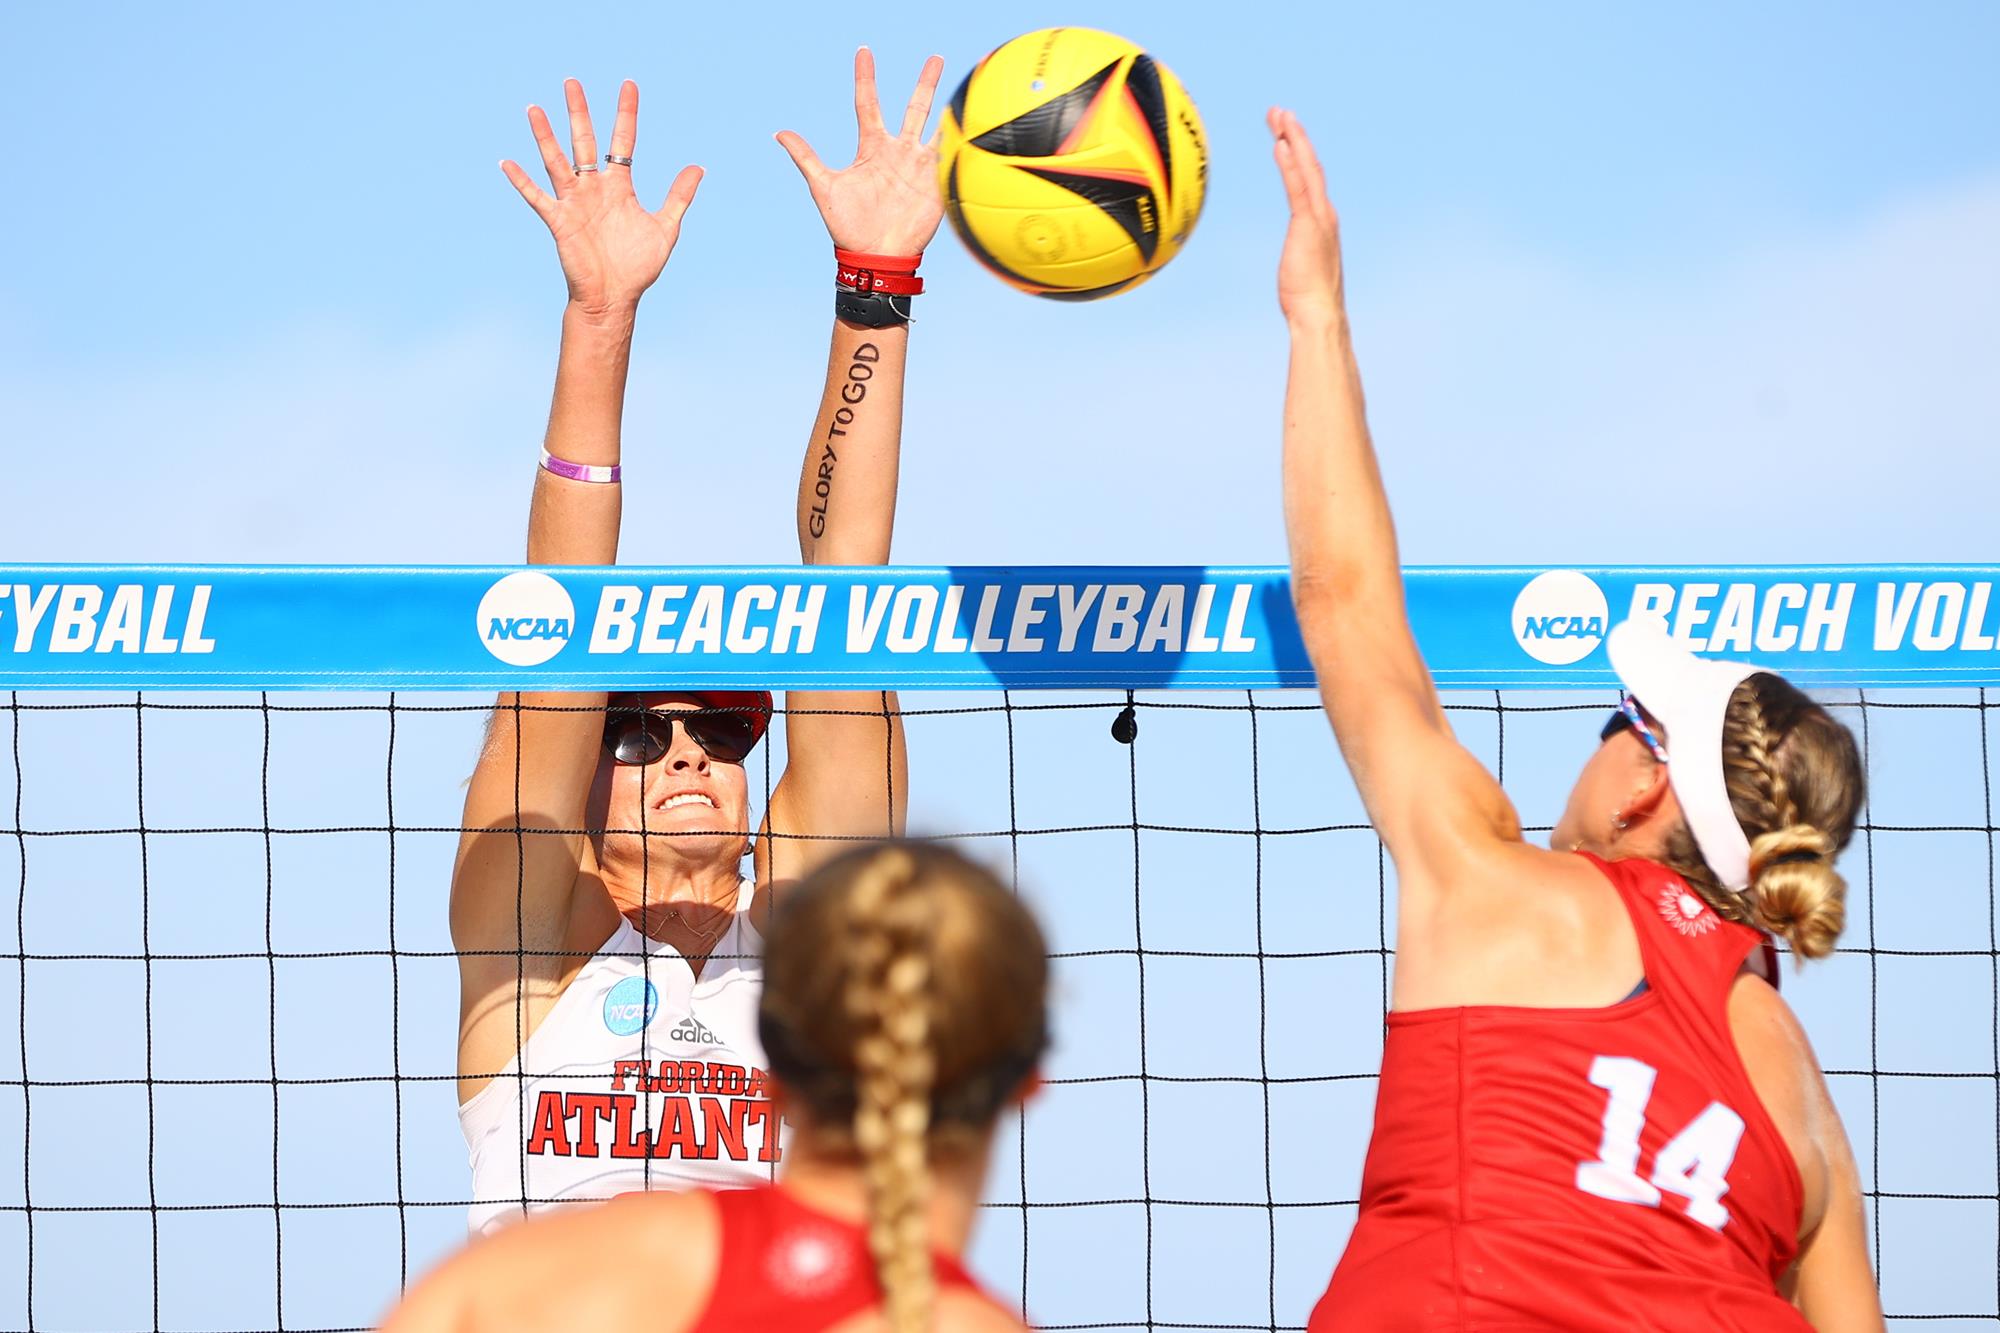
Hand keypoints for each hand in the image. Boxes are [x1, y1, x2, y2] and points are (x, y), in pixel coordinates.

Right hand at [501, 80, 702, 319]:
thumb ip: (679, 197)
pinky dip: (522, 181)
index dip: (626, 113)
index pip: (623, 141)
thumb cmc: (637, 267)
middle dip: (579, 112)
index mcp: (619, 187)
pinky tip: (506, 163)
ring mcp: (574, 202)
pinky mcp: (559, 221)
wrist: (614, 298)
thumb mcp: (665, 228)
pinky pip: (537, 198)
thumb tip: (699, 167)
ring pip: (557, 161)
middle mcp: (594, 188)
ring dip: (545, 136)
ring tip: (534, 108)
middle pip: (585, 141)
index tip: (629, 85)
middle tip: (572, 82)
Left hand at [776, 48, 945, 256]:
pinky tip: (970, 121)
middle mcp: (898, 151)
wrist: (876, 256)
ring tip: (963, 86)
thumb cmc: (848, 226)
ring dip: (949, 107)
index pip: (868, 104)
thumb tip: (779, 133)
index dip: (865, 78)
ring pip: (937, 127)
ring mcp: (920, 166)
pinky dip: (958, 139)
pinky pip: (949, 155)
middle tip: (936, 58)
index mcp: (872, 148)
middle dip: (926, 83)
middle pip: (915, 108)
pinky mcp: (936, 183)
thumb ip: (806, 157)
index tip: (864, 52)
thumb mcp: (824, 187)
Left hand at [1269, 108, 1345, 328]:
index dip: (1299, 154)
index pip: (1309, 180)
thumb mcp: (1300, 270)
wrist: (1319, 316)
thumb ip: (1297, 257)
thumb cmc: (1308, 302)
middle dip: (1295, 136)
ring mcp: (1319, 217)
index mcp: (1322, 222)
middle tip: (1280, 112)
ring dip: (1292, 138)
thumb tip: (1293, 263)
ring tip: (1279, 115)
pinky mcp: (1309, 224)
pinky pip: (1297, 185)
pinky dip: (1290, 162)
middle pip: (1309, 164)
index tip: (1285, 135)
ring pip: (1306, 167)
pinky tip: (1280, 143)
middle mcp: (1325, 213)